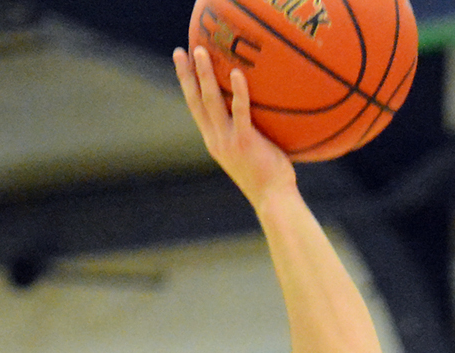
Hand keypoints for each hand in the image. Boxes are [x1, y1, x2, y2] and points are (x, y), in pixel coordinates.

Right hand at [174, 46, 295, 206]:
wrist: (273, 199)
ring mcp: (228, 140)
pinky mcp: (245, 141)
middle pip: (195, 100)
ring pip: (210, 101)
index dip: (187, 85)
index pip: (196, 108)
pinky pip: (240, 111)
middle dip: (186, 75)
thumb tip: (263, 112)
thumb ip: (248, 133)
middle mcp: (215, 139)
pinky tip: (237, 73)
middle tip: (180, 51)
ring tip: (201, 51)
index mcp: (214, 141)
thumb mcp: (251, 153)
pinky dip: (238, 92)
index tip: (182, 65)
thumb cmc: (269, 177)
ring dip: (204, 75)